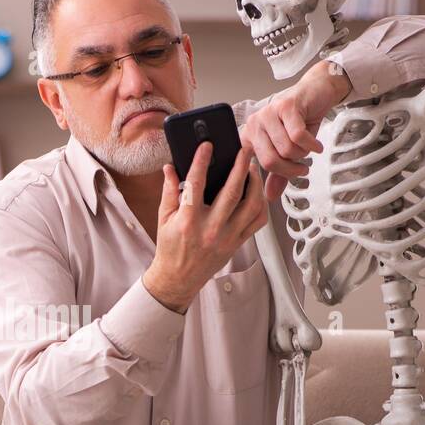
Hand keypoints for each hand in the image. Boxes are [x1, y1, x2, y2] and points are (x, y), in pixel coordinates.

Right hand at [143, 140, 267, 312]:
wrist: (179, 278)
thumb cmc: (170, 248)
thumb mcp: (163, 218)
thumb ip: (169, 191)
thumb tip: (170, 167)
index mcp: (188, 222)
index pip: (196, 185)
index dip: (201, 162)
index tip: (207, 146)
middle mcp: (210, 230)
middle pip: (232, 192)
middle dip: (240, 166)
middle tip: (244, 149)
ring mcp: (227, 238)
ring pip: (251, 206)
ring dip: (255, 183)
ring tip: (252, 168)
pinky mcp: (237, 243)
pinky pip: (257, 221)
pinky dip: (261, 204)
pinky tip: (256, 191)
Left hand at [240, 59, 350, 201]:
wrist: (317, 91)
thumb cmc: (301, 119)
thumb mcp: (288, 150)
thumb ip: (278, 173)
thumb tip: (270, 197)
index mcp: (250, 136)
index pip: (256, 167)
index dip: (276, 174)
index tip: (292, 174)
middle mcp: (255, 124)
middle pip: (270, 161)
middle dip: (291, 169)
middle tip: (303, 167)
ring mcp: (269, 113)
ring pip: (285, 150)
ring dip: (303, 154)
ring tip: (309, 149)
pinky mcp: (286, 106)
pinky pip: (298, 137)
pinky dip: (311, 145)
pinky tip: (316, 145)